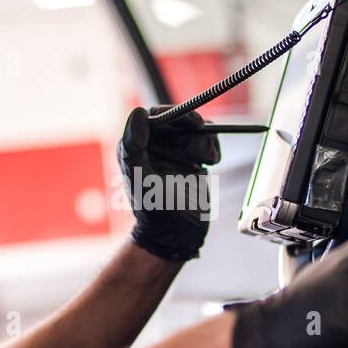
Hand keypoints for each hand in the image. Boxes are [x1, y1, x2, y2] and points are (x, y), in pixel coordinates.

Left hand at [117, 106, 220, 261]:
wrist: (178, 234)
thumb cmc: (156, 210)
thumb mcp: (141, 178)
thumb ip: (134, 146)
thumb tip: (138, 113)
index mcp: (135, 148)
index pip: (153, 117)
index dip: (172, 114)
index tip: (190, 121)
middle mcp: (154, 146)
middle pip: (177, 119)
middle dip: (192, 123)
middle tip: (202, 128)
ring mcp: (175, 152)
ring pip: (194, 129)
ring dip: (204, 139)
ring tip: (205, 160)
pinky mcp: (193, 160)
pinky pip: (207, 141)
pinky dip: (212, 147)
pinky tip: (211, 163)